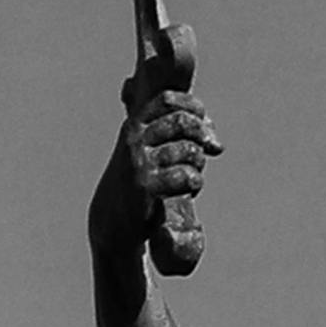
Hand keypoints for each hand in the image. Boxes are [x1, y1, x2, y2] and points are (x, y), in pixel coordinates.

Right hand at [110, 24, 215, 278]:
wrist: (113, 227)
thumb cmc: (138, 188)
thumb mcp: (150, 154)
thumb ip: (170, 132)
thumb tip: (207, 125)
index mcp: (137, 123)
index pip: (173, 100)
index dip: (197, 110)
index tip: (209, 131)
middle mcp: (135, 137)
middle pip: (185, 120)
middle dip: (205, 134)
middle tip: (212, 149)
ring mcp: (137, 162)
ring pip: (190, 151)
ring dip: (199, 166)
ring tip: (191, 179)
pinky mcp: (143, 188)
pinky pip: (185, 176)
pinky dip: (192, 183)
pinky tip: (185, 190)